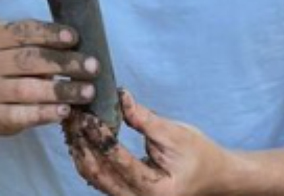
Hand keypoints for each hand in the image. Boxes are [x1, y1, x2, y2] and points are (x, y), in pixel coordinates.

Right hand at [0, 19, 98, 136]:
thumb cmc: (8, 68)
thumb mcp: (13, 48)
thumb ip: (38, 44)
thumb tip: (79, 46)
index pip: (20, 31)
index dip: (48, 33)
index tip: (74, 37)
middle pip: (27, 60)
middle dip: (64, 63)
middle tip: (93, 66)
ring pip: (27, 89)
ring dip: (61, 90)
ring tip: (88, 91)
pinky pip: (22, 115)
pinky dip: (45, 113)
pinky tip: (65, 110)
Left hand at [66, 90, 235, 195]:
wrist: (211, 174)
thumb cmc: (198, 154)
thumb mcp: (175, 133)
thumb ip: (145, 119)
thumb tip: (120, 97)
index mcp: (156, 190)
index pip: (121, 163)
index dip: (102, 138)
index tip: (88, 116)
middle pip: (100, 174)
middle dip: (83, 144)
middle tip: (74, 116)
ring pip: (93, 177)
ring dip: (80, 148)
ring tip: (73, 121)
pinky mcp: (122, 192)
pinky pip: (97, 176)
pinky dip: (87, 154)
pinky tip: (80, 133)